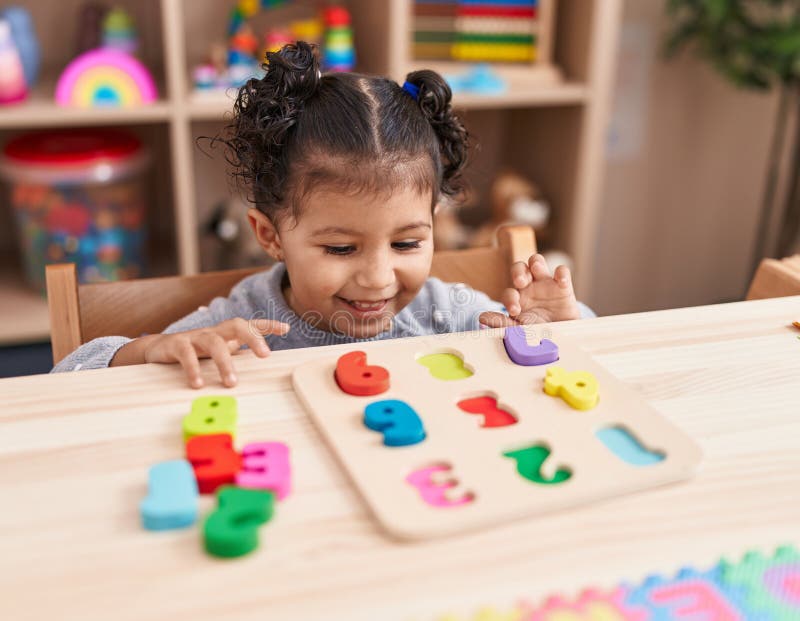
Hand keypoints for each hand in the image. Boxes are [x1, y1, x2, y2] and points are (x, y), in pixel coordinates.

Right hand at [114, 318, 289, 387]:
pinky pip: (187, 354)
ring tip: (231, 383)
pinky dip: (193, 369)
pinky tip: (198, 384)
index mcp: (226, 334)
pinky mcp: (176, 344)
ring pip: (214, 342)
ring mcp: (195, 336)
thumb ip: (236, 358)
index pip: (250, 325)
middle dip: (253, 337)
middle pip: (236, 325)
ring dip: (225, 363)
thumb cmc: (195, 354)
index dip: (268, 325)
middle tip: (265, 355)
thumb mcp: (218, 354)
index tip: (286, 329)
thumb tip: (261, 374)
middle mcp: (214, 331)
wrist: (157, 349)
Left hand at [479, 254, 579, 326]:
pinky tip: (561, 280)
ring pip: (537, 262)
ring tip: (536, 269)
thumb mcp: (521, 330)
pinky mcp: (563, 286)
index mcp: (516, 298)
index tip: (514, 311)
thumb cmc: (538, 331)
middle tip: (520, 282)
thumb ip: (502, 324)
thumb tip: (482, 317)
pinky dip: (561, 272)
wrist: (561, 337)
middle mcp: (529, 287)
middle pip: (519, 268)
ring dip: (535, 262)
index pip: (508, 292)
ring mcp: (545, 284)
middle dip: (518, 272)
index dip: (510, 299)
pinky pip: (562, 271)